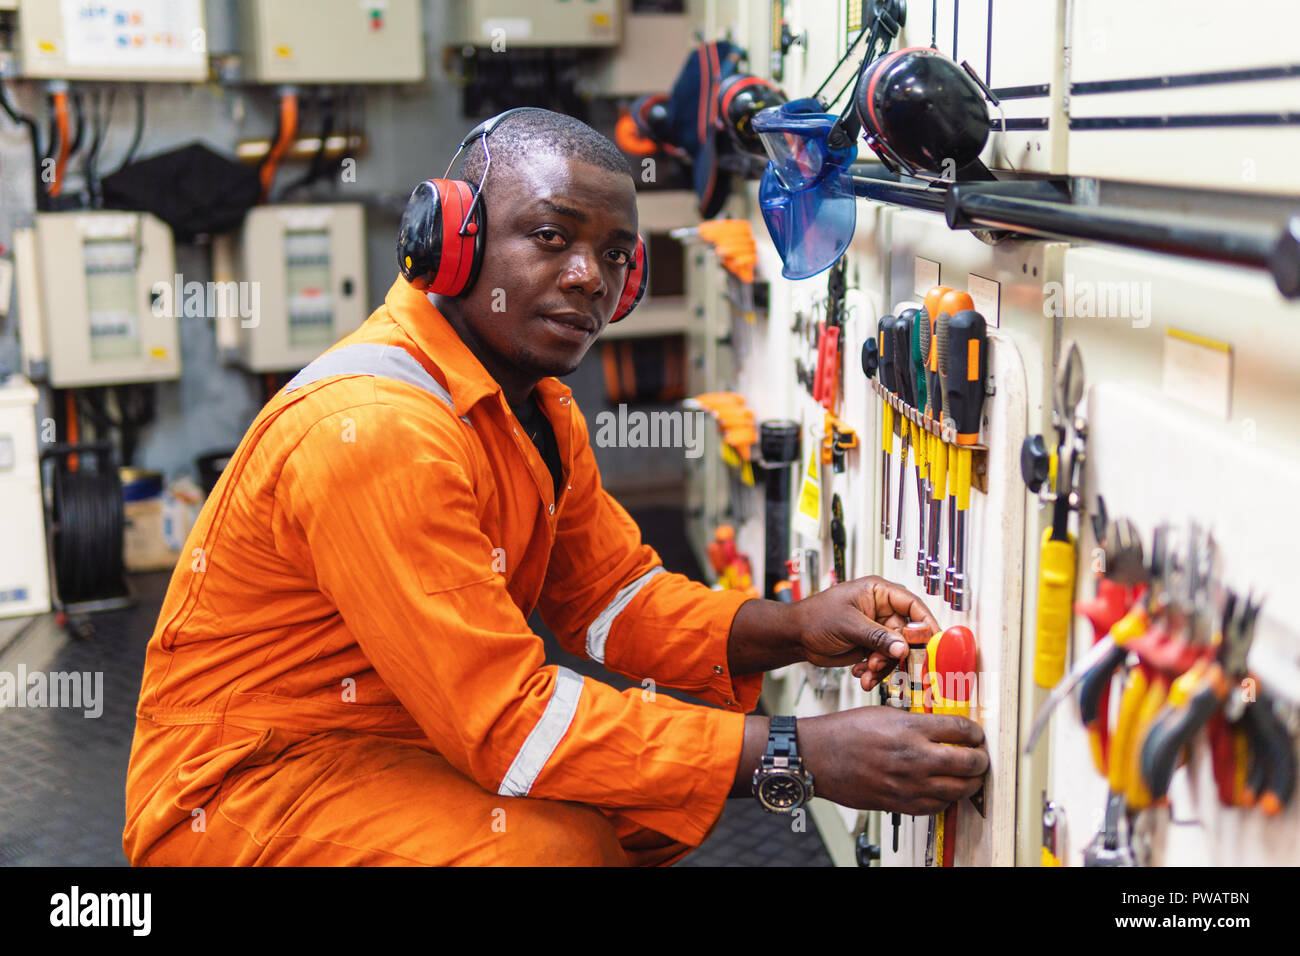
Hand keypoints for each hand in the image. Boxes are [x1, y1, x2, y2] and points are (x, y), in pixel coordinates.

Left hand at [791, 575, 939, 689]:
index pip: (912, 605)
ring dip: (884, 667)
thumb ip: (877, 637)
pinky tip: (861, 675)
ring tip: (867, 672)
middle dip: (897, 653)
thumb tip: (903, 648)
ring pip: (896, 652)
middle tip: (886, 664)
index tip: (934, 642)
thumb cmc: (815, 617)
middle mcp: (881, 611)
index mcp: (878, 592)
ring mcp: (877, 630)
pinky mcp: (870, 647)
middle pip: (907, 633)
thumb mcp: (848, 625)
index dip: (926, 623)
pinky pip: (884, 662)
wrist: (795, 637)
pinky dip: (875, 672)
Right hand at [801, 707, 987, 814]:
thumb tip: (943, 731)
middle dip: (980, 760)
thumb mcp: (885, 713)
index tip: (976, 736)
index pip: (962, 730)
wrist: (819, 756)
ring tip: (968, 776)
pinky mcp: (901, 803)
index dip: (976, 733)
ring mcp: (909, 784)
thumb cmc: (846, 732)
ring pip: (959, 789)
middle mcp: (914, 757)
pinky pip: (937, 806)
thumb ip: (917, 723)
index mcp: (911, 728)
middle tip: (979, 757)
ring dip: (969, 783)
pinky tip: (944, 790)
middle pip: (969, 763)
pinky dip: (947, 799)